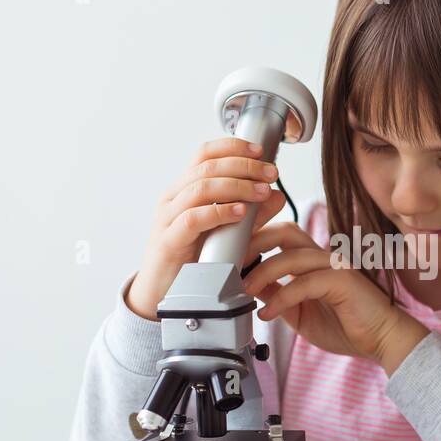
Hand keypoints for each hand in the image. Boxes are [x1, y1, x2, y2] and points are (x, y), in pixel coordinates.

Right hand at [126, 137, 288, 319]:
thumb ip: (252, 214)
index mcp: (184, 189)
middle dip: (244, 166)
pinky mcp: (169, 241)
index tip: (260, 151)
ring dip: (237, 186)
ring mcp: (168, 218)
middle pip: (207, 167)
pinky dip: (219, 212)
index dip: (232, 147)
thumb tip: (276, 195)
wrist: (163, 293)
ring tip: (262, 191)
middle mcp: (173, 198)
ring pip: (201, 188)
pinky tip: (240, 212)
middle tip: (271, 173)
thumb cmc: (193, 259)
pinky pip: (193, 219)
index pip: (205, 154)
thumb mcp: (228, 232)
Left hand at [240, 223, 429, 374]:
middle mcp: (323, 257)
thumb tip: (249, 288)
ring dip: (262, 274)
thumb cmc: (346, 325)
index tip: (230, 261)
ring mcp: (335, 266)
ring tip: (245, 294)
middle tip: (232, 268)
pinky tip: (267, 314)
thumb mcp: (299, 312)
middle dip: (253, 244)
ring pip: (291, 255)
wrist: (383, 340)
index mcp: (313, 260)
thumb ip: (278, 296)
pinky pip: (305, 283)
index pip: (279, 235)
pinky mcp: (343, 282)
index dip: (253, 241)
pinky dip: (281, 298)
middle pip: (284, 231)